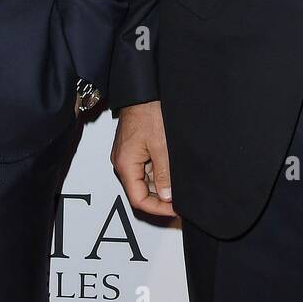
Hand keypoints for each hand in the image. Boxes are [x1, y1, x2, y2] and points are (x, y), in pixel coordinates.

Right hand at [111, 100, 175, 217]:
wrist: (142, 92)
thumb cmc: (148, 113)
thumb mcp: (161, 146)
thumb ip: (163, 174)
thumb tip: (167, 196)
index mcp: (125, 165)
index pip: (138, 200)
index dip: (158, 208)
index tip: (175, 209)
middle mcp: (122, 162)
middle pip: (140, 192)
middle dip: (160, 199)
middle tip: (180, 201)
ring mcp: (127, 156)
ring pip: (143, 181)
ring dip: (160, 186)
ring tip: (178, 187)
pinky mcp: (132, 149)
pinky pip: (144, 169)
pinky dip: (157, 174)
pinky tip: (171, 173)